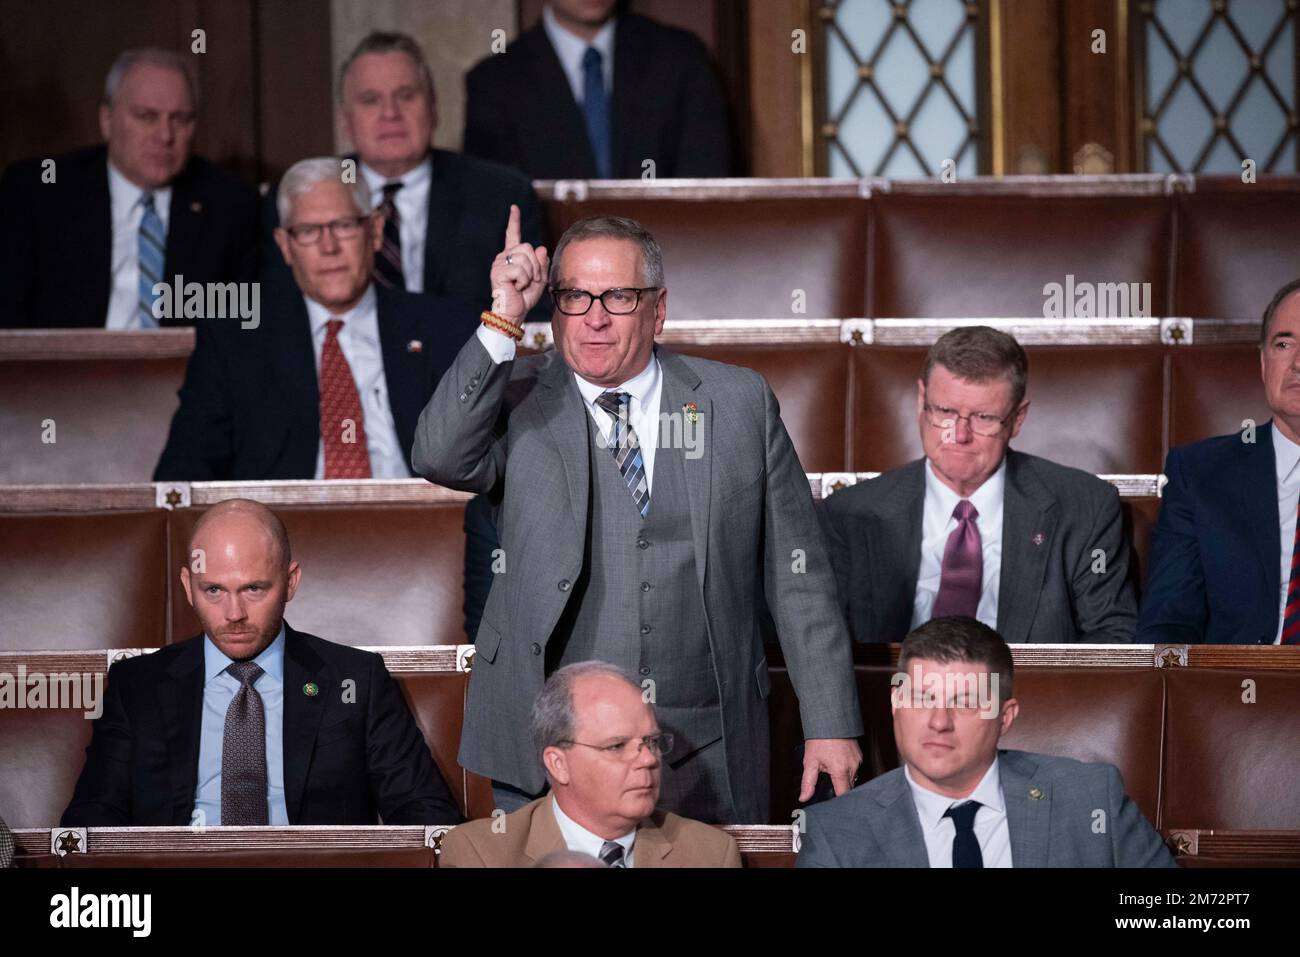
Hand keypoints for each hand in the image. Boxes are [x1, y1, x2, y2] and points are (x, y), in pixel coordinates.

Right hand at [489, 204, 548, 322]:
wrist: (514, 313)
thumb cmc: (524, 298)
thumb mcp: (539, 279)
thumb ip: (541, 264)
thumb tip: (540, 248)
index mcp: (513, 257)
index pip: (513, 235)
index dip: (514, 221)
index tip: (514, 208)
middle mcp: (504, 257)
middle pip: (527, 247)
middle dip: (535, 266)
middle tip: (530, 281)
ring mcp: (499, 263)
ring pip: (525, 258)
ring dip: (530, 275)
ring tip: (522, 285)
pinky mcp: (498, 271)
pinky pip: (520, 269)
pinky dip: (524, 281)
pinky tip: (516, 287)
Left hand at [800, 737, 862, 801]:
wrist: (830, 720)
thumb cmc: (820, 738)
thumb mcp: (810, 762)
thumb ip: (808, 783)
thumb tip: (804, 797)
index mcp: (841, 771)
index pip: (843, 795)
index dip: (836, 800)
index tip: (830, 800)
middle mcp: (852, 767)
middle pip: (848, 788)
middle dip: (838, 788)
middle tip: (828, 783)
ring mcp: (857, 761)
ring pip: (852, 778)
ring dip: (843, 779)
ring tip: (832, 771)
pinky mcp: (859, 755)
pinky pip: (854, 769)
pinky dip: (847, 770)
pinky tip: (837, 764)